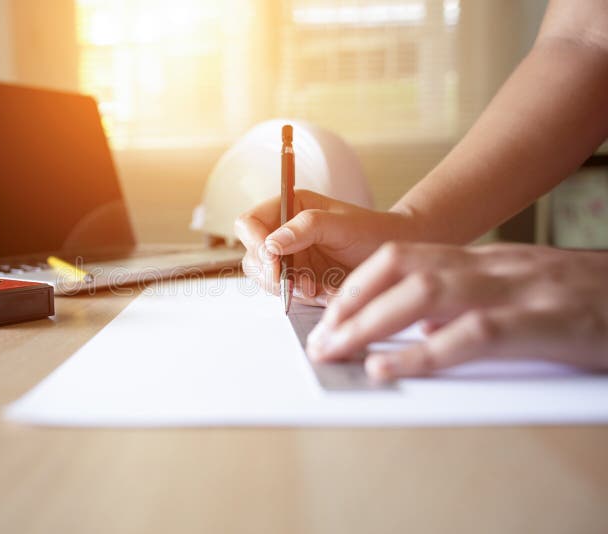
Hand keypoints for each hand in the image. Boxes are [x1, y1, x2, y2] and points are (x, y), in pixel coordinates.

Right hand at [234, 190, 417, 304]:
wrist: (395, 253)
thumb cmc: (372, 231)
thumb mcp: (342, 224)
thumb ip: (305, 228)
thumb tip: (271, 244)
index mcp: (288, 208)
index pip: (249, 224)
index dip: (255, 243)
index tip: (274, 261)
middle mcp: (283, 233)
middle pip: (252, 257)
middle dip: (272, 274)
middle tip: (298, 283)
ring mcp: (289, 259)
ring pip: (267, 280)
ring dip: (290, 289)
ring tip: (318, 287)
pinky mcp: (299, 281)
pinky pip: (288, 295)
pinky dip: (304, 298)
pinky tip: (325, 292)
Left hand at [307, 242, 607, 379]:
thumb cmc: (584, 297)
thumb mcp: (519, 287)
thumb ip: (469, 300)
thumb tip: (420, 327)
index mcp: (483, 259)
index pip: (401, 257)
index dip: (357, 285)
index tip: (330, 315)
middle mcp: (493, 266)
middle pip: (401, 271)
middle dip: (351, 305)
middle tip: (320, 341)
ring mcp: (519, 290)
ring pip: (425, 293)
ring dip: (371, 324)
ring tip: (337, 351)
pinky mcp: (545, 321)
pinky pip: (471, 334)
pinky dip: (422, 353)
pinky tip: (387, 368)